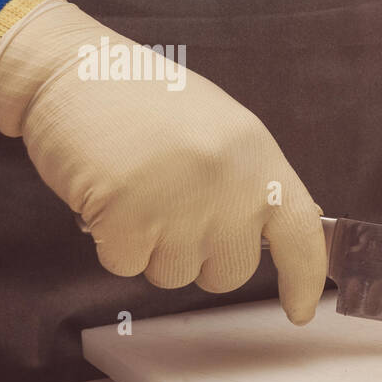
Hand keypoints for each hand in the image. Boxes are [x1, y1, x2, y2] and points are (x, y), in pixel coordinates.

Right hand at [0, 0, 326, 322]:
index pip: (302, 234)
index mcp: (261, 159)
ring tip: (137, 190)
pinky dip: (111, 242)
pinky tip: (108, 195)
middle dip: (198, 256)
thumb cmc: (149, 103)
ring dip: (150, 248)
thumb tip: (281, 237)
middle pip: (229, 273)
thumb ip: (254, 183)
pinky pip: (126, 266)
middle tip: (171, 207)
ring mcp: (181, 203)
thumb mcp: (225, 132)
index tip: (299, 311)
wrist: (75, 70)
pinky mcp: (127, 218)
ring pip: (174, 275)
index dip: (305, 280)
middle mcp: (230, 184)